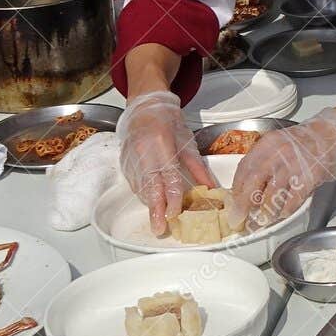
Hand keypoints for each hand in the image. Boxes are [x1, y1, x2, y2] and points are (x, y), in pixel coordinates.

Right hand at [116, 90, 214, 234]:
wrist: (144, 107)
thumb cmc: (168, 122)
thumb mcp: (188, 142)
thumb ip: (198, 167)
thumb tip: (211, 188)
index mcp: (160, 145)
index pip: (167, 176)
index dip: (171, 197)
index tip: (175, 213)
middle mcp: (142, 153)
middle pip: (149, 187)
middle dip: (155, 210)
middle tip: (159, 228)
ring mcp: (131, 158)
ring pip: (141, 188)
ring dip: (150, 205)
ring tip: (159, 221)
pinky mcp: (124, 163)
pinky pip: (135, 183)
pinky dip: (144, 195)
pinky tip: (152, 204)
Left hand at [229, 109, 335, 229]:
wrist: (334, 134)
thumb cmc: (307, 141)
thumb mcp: (280, 143)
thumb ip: (264, 160)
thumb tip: (249, 186)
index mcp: (268, 144)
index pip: (244, 168)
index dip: (237, 188)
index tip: (234, 201)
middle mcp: (278, 153)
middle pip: (254, 182)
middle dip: (244, 203)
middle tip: (240, 217)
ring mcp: (295, 165)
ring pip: (273, 193)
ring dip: (265, 211)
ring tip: (262, 221)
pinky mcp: (310, 176)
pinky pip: (293, 198)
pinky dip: (286, 209)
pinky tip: (283, 214)